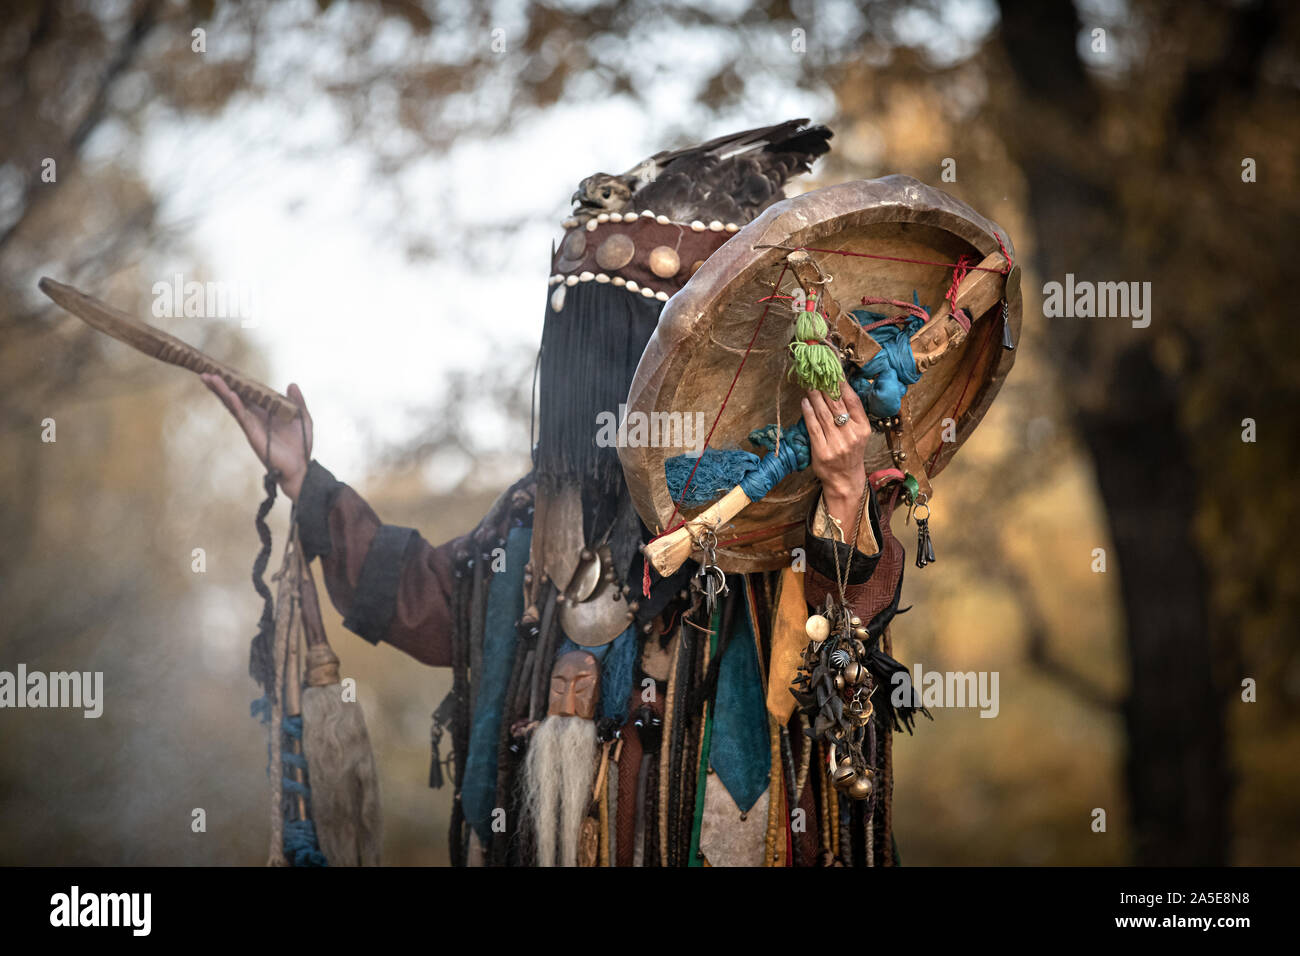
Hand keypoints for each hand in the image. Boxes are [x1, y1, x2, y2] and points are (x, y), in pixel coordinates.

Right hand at [201, 374, 312, 500]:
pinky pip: (242, 416)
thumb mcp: (303, 417)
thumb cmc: (300, 444)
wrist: (301, 466)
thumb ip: (297, 401)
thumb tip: (291, 384)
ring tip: (209, 377)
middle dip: (220, 385)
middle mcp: (254, 416)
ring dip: (221, 391)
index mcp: (265, 411)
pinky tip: (230, 394)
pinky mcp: (253, 433)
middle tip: (206, 371)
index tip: (224, 369)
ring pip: (233, 404)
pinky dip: (236, 404)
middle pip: (233, 397)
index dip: (236, 382)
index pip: (247, 393)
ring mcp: (252, 424)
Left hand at [801, 383, 871, 535]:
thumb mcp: (858, 433)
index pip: (853, 400)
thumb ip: (851, 413)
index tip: (833, 369)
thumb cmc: (850, 452)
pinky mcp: (822, 451)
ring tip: (808, 383)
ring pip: (823, 413)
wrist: (845, 479)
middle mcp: (852, 435)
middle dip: (825, 386)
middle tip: (816, 372)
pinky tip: (805, 401)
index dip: (842, 383)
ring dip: (814, 395)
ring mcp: (837, 443)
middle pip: (836, 404)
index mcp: (863, 428)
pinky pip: (813, 427)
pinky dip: (808, 412)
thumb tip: (836, 386)